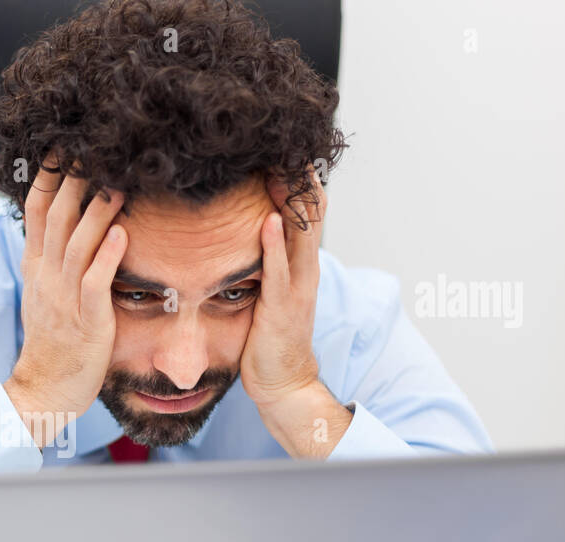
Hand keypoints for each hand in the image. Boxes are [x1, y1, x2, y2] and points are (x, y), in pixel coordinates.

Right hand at [4, 157, 125, 444]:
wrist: (44, 389)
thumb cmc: (53, 341)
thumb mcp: (43, 292)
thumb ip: (52, 256)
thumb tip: (63, 222)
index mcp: (37, 266)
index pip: (38, 210)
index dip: (49, 175)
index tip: (63, 142)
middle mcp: (47, 276)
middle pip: (58, 217)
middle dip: (74, 179)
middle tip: (94, 143)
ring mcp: (64, 298)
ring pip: (77, 245)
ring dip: (97, 211)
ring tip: (117, 181)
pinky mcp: (86, 321)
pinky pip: (94, 284)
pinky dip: (107, 257)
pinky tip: (122, 234)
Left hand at [243, 169, 352, 458]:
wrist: (282, 382)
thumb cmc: (270, 337)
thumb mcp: (272, 288)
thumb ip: (268, 260)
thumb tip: (253, 229)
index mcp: (301, 262)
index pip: (307, 207)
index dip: (298, 175)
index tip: (281, 144)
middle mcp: (305, 269)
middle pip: (311, 209)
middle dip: (300, 174)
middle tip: (284, 138)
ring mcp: (297, 287)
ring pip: (301, 233)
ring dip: (291, 198)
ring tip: (281, 163)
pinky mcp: (281, 307)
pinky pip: (279, 271)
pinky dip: (275, 245)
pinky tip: (267, 220)